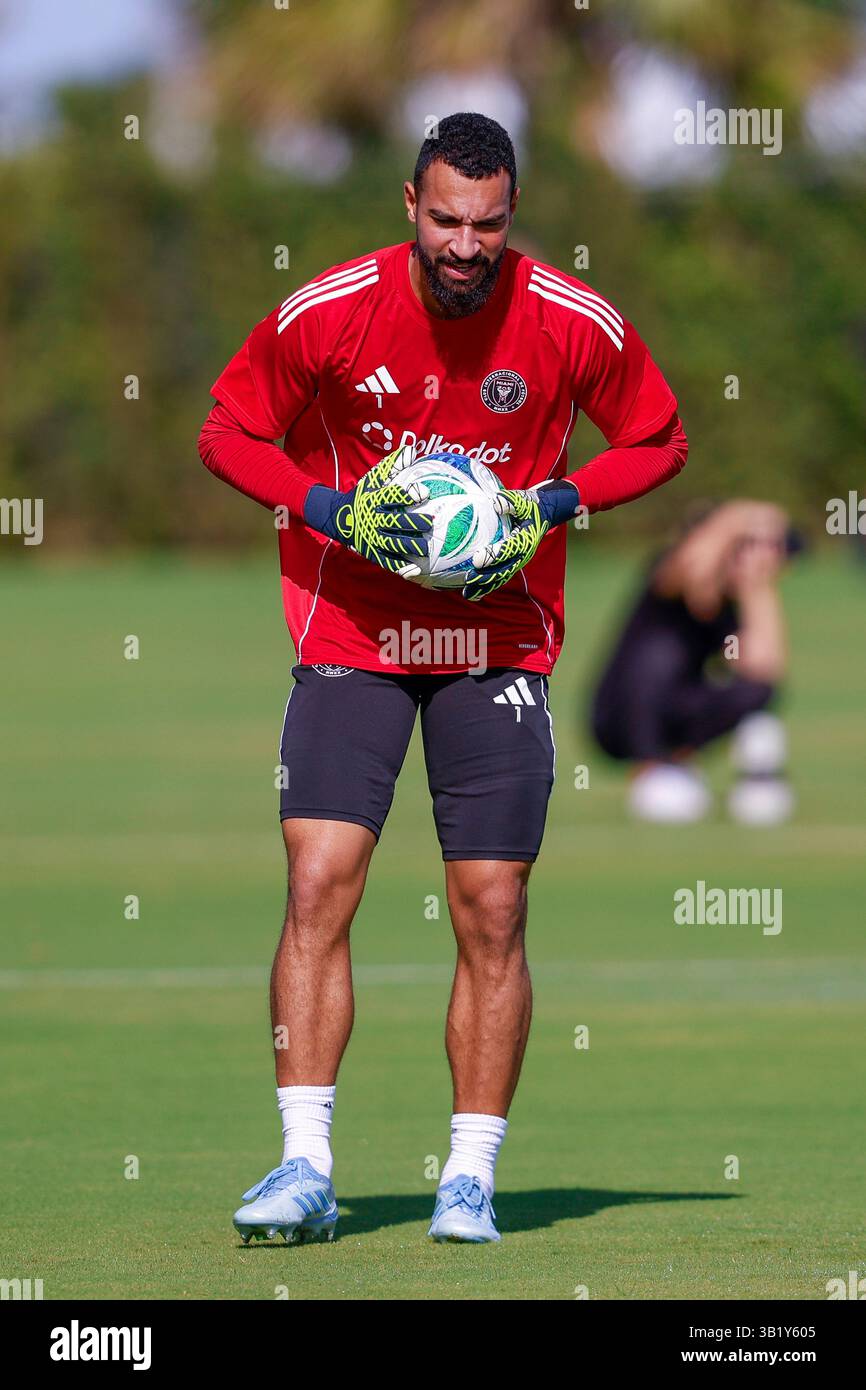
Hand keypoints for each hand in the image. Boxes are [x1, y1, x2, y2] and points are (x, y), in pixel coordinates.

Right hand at [303, 444, 430, 574]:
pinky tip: (415, 570)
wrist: (337, 518)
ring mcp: (371, 538)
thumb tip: (411, 450)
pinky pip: (388, 561)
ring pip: (393, 543)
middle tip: (431, 523)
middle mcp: (372, 519)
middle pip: (395, 521)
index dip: (408, 494)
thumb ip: (392, 466)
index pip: (392, 496)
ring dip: (411, 546)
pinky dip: (401, 567)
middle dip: (414, 523)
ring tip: (427, 548)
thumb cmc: (361, 495)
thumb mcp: (372, 479)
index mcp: (373, 500)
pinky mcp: (372, 552)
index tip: (425, 493)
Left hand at [462, 479, 579, 601]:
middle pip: (503, 570)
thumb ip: (510, 501)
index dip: (493, 556)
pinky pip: (500, 578)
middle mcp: (523, 555)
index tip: (476, 559)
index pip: (508, 550)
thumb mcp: (523, 500)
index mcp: (526, 539)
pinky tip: (472, 593)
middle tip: (469, 578)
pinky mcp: (512, 564)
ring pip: (501, 578)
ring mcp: (517, 562)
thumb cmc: (529, 506)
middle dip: (486, 576)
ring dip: (484, 586)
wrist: (543, 514)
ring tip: (468, 593)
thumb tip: (496, 503)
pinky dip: (487, 587)